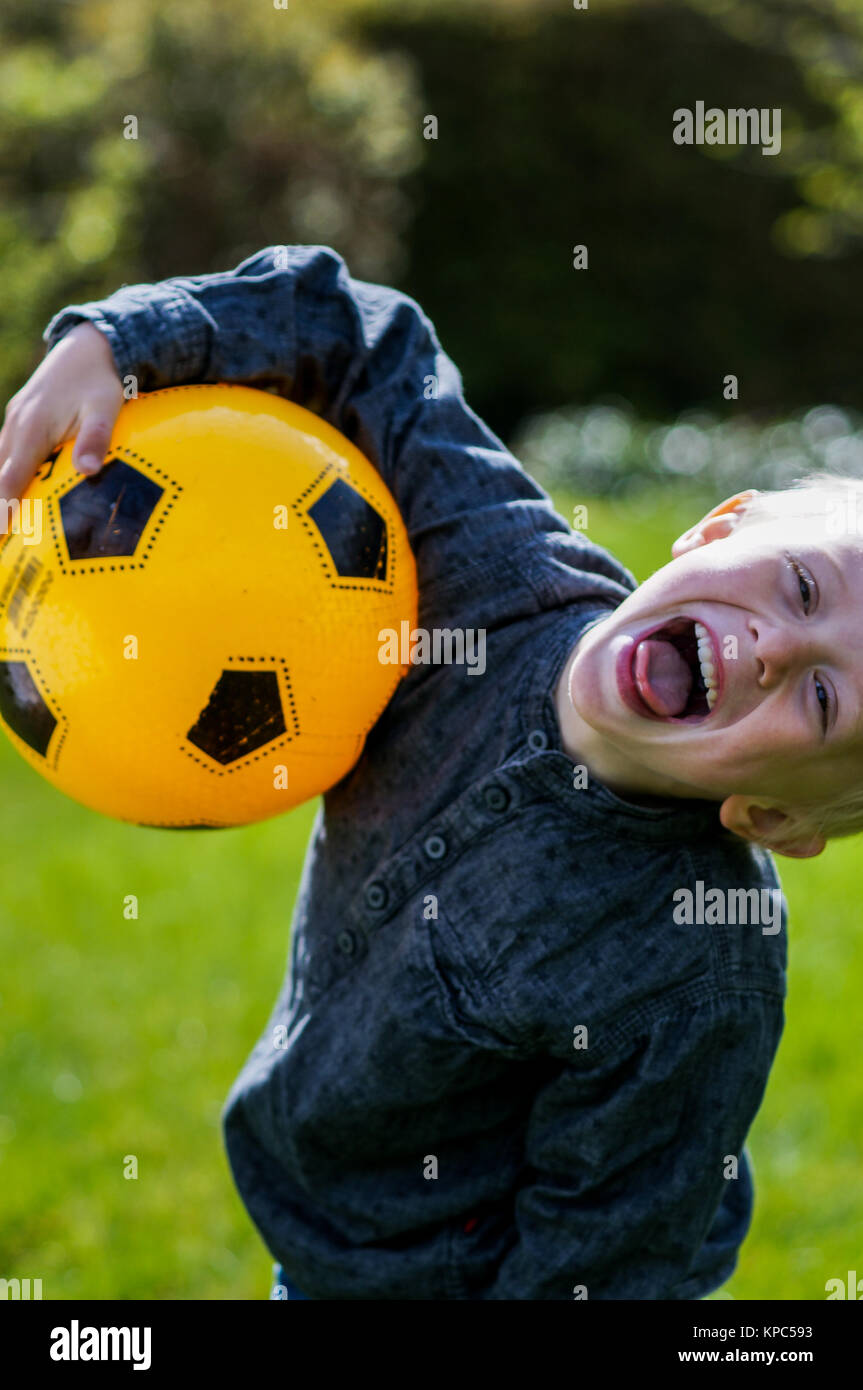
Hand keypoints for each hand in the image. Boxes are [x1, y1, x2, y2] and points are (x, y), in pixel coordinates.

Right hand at [0, 321, 124, 509]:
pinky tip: (10, 497)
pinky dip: (5, 477)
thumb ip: (96, 438)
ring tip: (1, 526)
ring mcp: (13, 423)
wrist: (85, 348)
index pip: (11, 478)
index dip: (1, 507)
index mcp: (33, 428)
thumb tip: (88, 470)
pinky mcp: (19, 423)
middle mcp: (16, 427)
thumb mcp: (105, 407)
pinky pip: (6, 455)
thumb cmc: (99, 381)